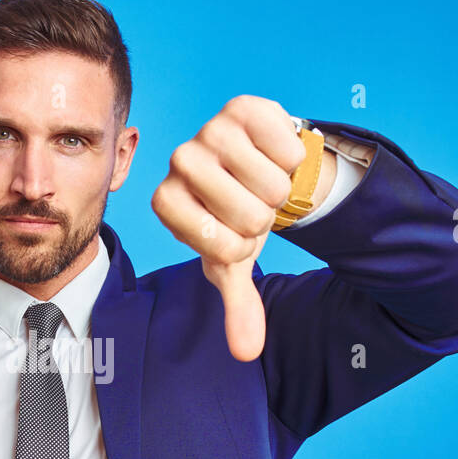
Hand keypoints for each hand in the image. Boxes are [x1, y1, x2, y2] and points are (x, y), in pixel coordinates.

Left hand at [150, 95, 312, 361]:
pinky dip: (291, 158)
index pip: (220, 245)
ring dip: (278, 189)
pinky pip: (286, 147)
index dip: (240, 246)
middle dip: (263, 219)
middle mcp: (180, 161)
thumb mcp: (234, 262)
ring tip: (259, 181)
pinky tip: (271, 154)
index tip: (231, 233)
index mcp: (166, 202)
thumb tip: (246, 352)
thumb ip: (238, 305)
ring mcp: (209, 130)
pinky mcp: (242, 107)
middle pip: (250, 215)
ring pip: (271, 183)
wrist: (258, 168)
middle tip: (250, 205)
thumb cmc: (236, 218)